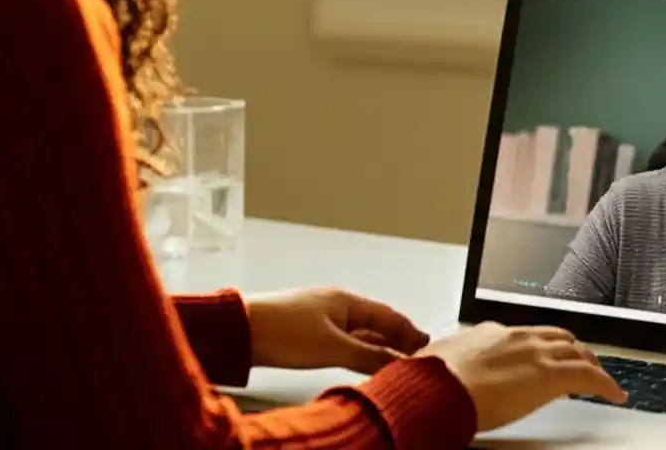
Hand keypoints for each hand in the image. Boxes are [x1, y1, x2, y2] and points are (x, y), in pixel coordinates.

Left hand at [245, 287, 428, 374]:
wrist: (240, 331)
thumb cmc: (283, 331)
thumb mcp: (331, 347)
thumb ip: (366, 356)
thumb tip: (396, 363)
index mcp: (346, 300)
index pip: (388, 316)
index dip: (409, 331)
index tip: (425, 346)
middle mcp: (336, 305)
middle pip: (375, 324)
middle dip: (396, 341)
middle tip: (414, 358)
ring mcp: (321, 318)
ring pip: (359, 334)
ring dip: (377, 349)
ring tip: (393, 365)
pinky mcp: (306, 333)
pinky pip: (342, 341)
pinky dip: (357, 352)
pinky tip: (360, 364)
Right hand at [416, 322, 626, 431]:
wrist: (440, 387)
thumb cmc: (432, 380)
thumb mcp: (435, 364)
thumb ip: (444, 362)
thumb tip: (431, 366)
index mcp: (490, 333)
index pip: (524, 336)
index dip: (538, 348)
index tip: (540, 359)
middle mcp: (517, 336)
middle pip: (556, 337)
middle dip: (571, 349)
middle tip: (580, 363)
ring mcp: (536, 353)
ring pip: (577, 351)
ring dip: (590, 364)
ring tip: (600, 377)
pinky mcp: (552, 374)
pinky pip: (590, 376)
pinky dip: (606, 384)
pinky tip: (615, 394)